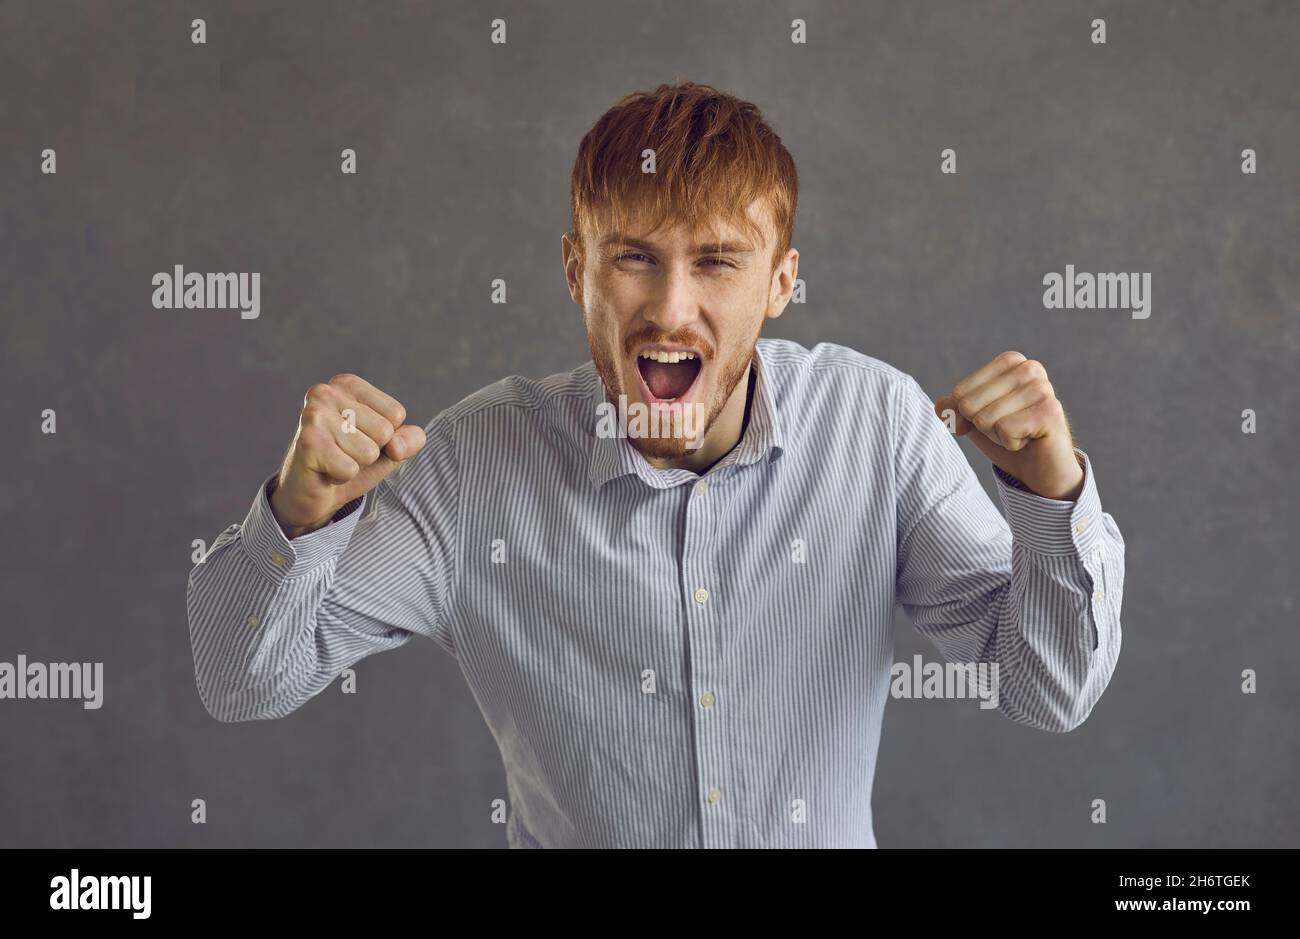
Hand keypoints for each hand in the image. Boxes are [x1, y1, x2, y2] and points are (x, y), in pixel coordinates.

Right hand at [270, 373, 426, 536]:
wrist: (313, 493)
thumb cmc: (352, 461)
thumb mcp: (391, 447)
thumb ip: (410, 439)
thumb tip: (396, 447)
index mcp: (348, 384)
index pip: (396, 414)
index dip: (385, 437)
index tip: (359, 438)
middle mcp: (327, 392)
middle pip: (384, 431)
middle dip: (370, 452)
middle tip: (344, 452)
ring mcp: (314, 415)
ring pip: (368, 452)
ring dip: (355, 465)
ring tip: (334, 460)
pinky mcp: (308, 443)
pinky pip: (350, 469)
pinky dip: (341, 477)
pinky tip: (324, 470)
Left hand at [934, 351, 1083, 500]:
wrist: (1040, 469)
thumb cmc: (1005, 437)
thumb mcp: (970, 418)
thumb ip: (950, 407)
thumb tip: (944, 408)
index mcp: (1009, 361)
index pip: (959, 393)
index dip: (969, 416)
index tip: (995, 418)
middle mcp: (1029, 368)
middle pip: (969, 405)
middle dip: (983, 426)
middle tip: (1008, 428)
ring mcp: (1043, 389)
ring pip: (985, 419)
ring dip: (997, 436)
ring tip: (1020, 433)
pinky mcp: (1050, 413)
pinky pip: (1004, 430)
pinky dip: (1011, 444)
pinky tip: (1030, 440)